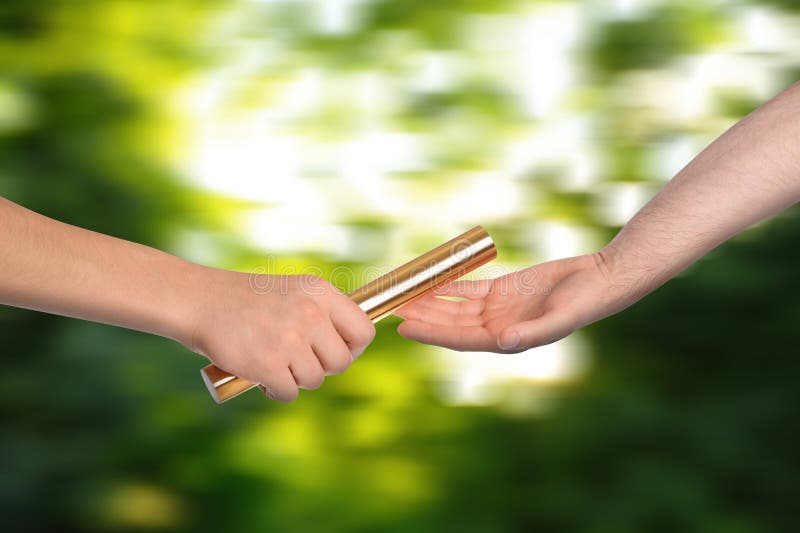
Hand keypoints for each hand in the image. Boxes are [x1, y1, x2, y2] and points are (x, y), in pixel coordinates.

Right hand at [184, 269, 374, 401]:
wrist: (201, 301)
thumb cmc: (248, 300)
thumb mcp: (294, 291)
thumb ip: (323, 313)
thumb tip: (351, 347)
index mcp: (321, 292)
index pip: (364, 330)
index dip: (354, 348)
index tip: (335, 351)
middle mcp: (311, 314)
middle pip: (341, 362)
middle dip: (323, 368)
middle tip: (299, 361)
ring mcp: (290, 339)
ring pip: (315, 380)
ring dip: (296, 379)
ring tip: (275, 362)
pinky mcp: (269, 365)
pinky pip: (289, 393)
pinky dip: (276, 391)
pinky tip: (262, 377)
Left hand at [396, 253, 632, 352]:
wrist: (597, 279)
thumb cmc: (582, 303)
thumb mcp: (558, 318)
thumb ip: (531, 333)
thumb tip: (503, 342)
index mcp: (506, 340)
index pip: (458, 339)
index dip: (430, 334)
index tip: (404, 329)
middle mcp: (497, 326)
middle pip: (450, 322)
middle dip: (423, 316)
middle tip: (394, 308)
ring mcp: (498, 308)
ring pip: (456, 305)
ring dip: (432, 300)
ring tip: (405, 294)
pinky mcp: (503, 289)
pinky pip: (469, 287)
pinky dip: (450, 284)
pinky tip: (431, 280)